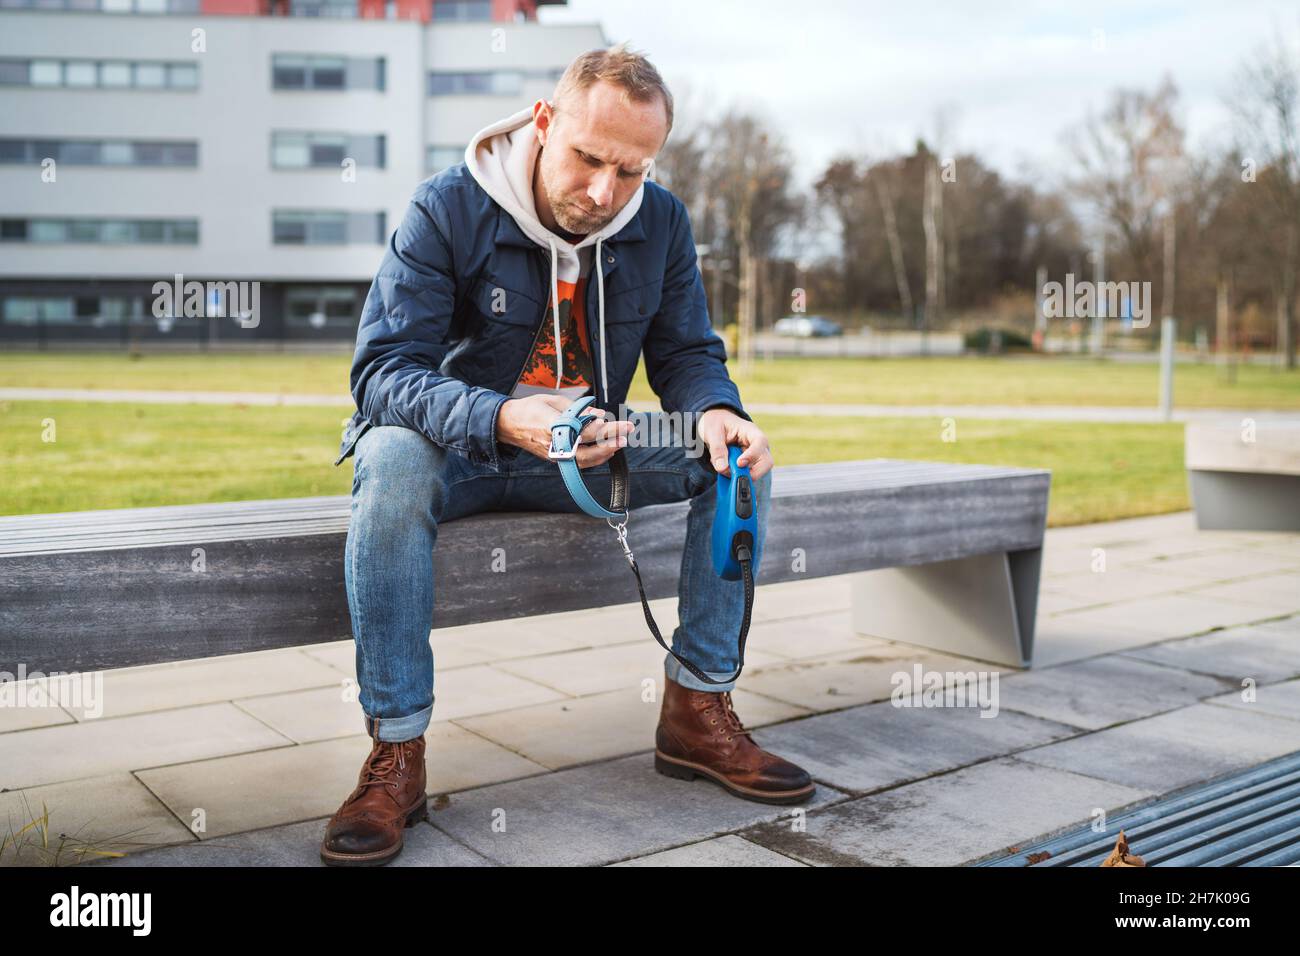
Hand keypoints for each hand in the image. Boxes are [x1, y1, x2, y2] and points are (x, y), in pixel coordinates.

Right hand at [497, 394, 634, 467]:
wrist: (508, 425)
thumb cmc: (530, 409)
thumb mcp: (553, 402)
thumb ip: (578, 410)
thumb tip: (600, 415)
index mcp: (552, 425)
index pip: (584, 430)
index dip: (604, 429)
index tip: (620, 424)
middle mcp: (554, 444)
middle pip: (588, 449)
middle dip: (610, 442)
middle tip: (626, 434)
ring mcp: (555, 455)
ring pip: (585, 461)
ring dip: (606, 452)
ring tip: (620, 441)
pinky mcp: (556, 459)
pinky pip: (580, 462)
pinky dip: (596, 457)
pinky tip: (606, 448)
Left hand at [697, 408, 773, 479]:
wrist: (716, 425)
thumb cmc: (717, 424)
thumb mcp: (713, 432)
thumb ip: (717, 449)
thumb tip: (722, 467)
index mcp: (751, 431)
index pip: (760, 442)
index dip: (752, 455)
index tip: (739, 463)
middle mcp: (757, 445)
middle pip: (766, 462)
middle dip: (751, 472)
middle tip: (733, 473)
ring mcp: (755, 456)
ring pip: (757, 472)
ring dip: (739, 474)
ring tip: (722, 465)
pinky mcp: (748, 465)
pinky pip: (746, 475)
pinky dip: (734, 476)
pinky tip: (724, 467)